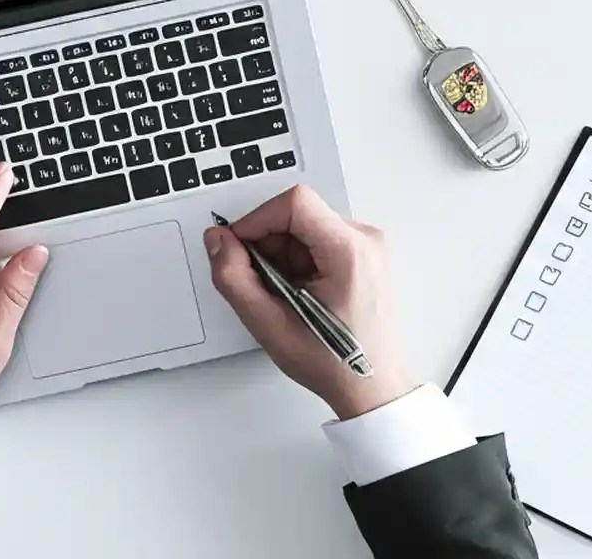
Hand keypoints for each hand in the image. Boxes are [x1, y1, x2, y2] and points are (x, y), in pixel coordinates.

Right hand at [205, 186, 414, 418]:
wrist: (373, 388)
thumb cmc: (334, 363)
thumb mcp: (270, 326)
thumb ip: (234, 277)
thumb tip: (218, 240)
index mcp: (350, 251)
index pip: (295, 202)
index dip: (257, 219)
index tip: (237, 245)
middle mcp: (365, 240)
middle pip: (299, 213)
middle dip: (268, 242)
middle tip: (261, 282)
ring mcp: (367, 246)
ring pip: (306, 226)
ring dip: (282, 253)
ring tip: (284, 294)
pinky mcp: (363, 255)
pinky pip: (318, 239)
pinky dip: (298, 260)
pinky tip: (298, 292)